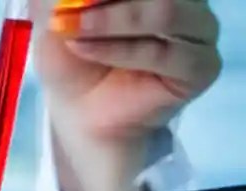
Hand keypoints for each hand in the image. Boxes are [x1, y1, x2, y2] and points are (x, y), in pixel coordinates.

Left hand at [39, 0, 221, 141]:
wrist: (79, 111)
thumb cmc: (74, 57)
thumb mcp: (57, 16)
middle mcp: (188, 0)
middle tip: (66, 8)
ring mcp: (199, 31)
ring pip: (165, 11)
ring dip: (111, 19)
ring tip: (72, 31)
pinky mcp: (201, 67)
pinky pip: (163, 53)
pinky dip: (119, 49)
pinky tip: (85, 49)